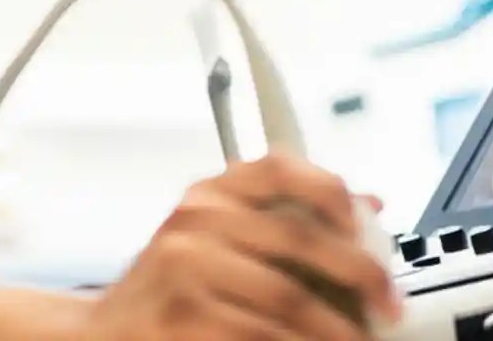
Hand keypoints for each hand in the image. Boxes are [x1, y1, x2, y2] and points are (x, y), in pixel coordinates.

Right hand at [78, 153, 401, 339]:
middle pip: (300, 238)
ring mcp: (185, 267)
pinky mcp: (184, 317)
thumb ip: (284, 220)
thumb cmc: (169, 289)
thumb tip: (371, 205)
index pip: (280, 168)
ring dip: (339, 330)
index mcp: (210, 193)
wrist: (103, 333)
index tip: (372, 230)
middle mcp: (196, 219)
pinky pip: (264, 336)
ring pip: (290, 299)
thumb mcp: (217, 241)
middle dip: (360, 276)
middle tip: (390, 307)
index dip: (335, 193)